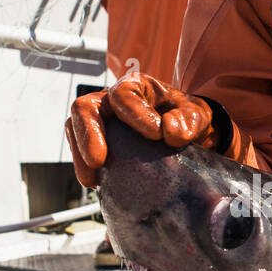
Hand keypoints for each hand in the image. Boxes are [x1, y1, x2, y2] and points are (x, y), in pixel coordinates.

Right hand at [65, 74, 215, 187]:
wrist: (185, 137)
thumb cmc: (186, 120)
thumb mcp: (197, 115)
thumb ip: (189, 120)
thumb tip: (170, 132)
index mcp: (135, 86)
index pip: (124, 95)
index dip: (136, 114)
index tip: (155, 134)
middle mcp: (111, 101)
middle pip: (86, 108)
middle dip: (89, 133)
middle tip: (98, 160)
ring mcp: (101, 123)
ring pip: (74, 128)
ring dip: (79, 154)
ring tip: (90, 179)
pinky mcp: (97, 144)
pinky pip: (81, 151)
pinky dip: (84, 166)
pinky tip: (96, 184)